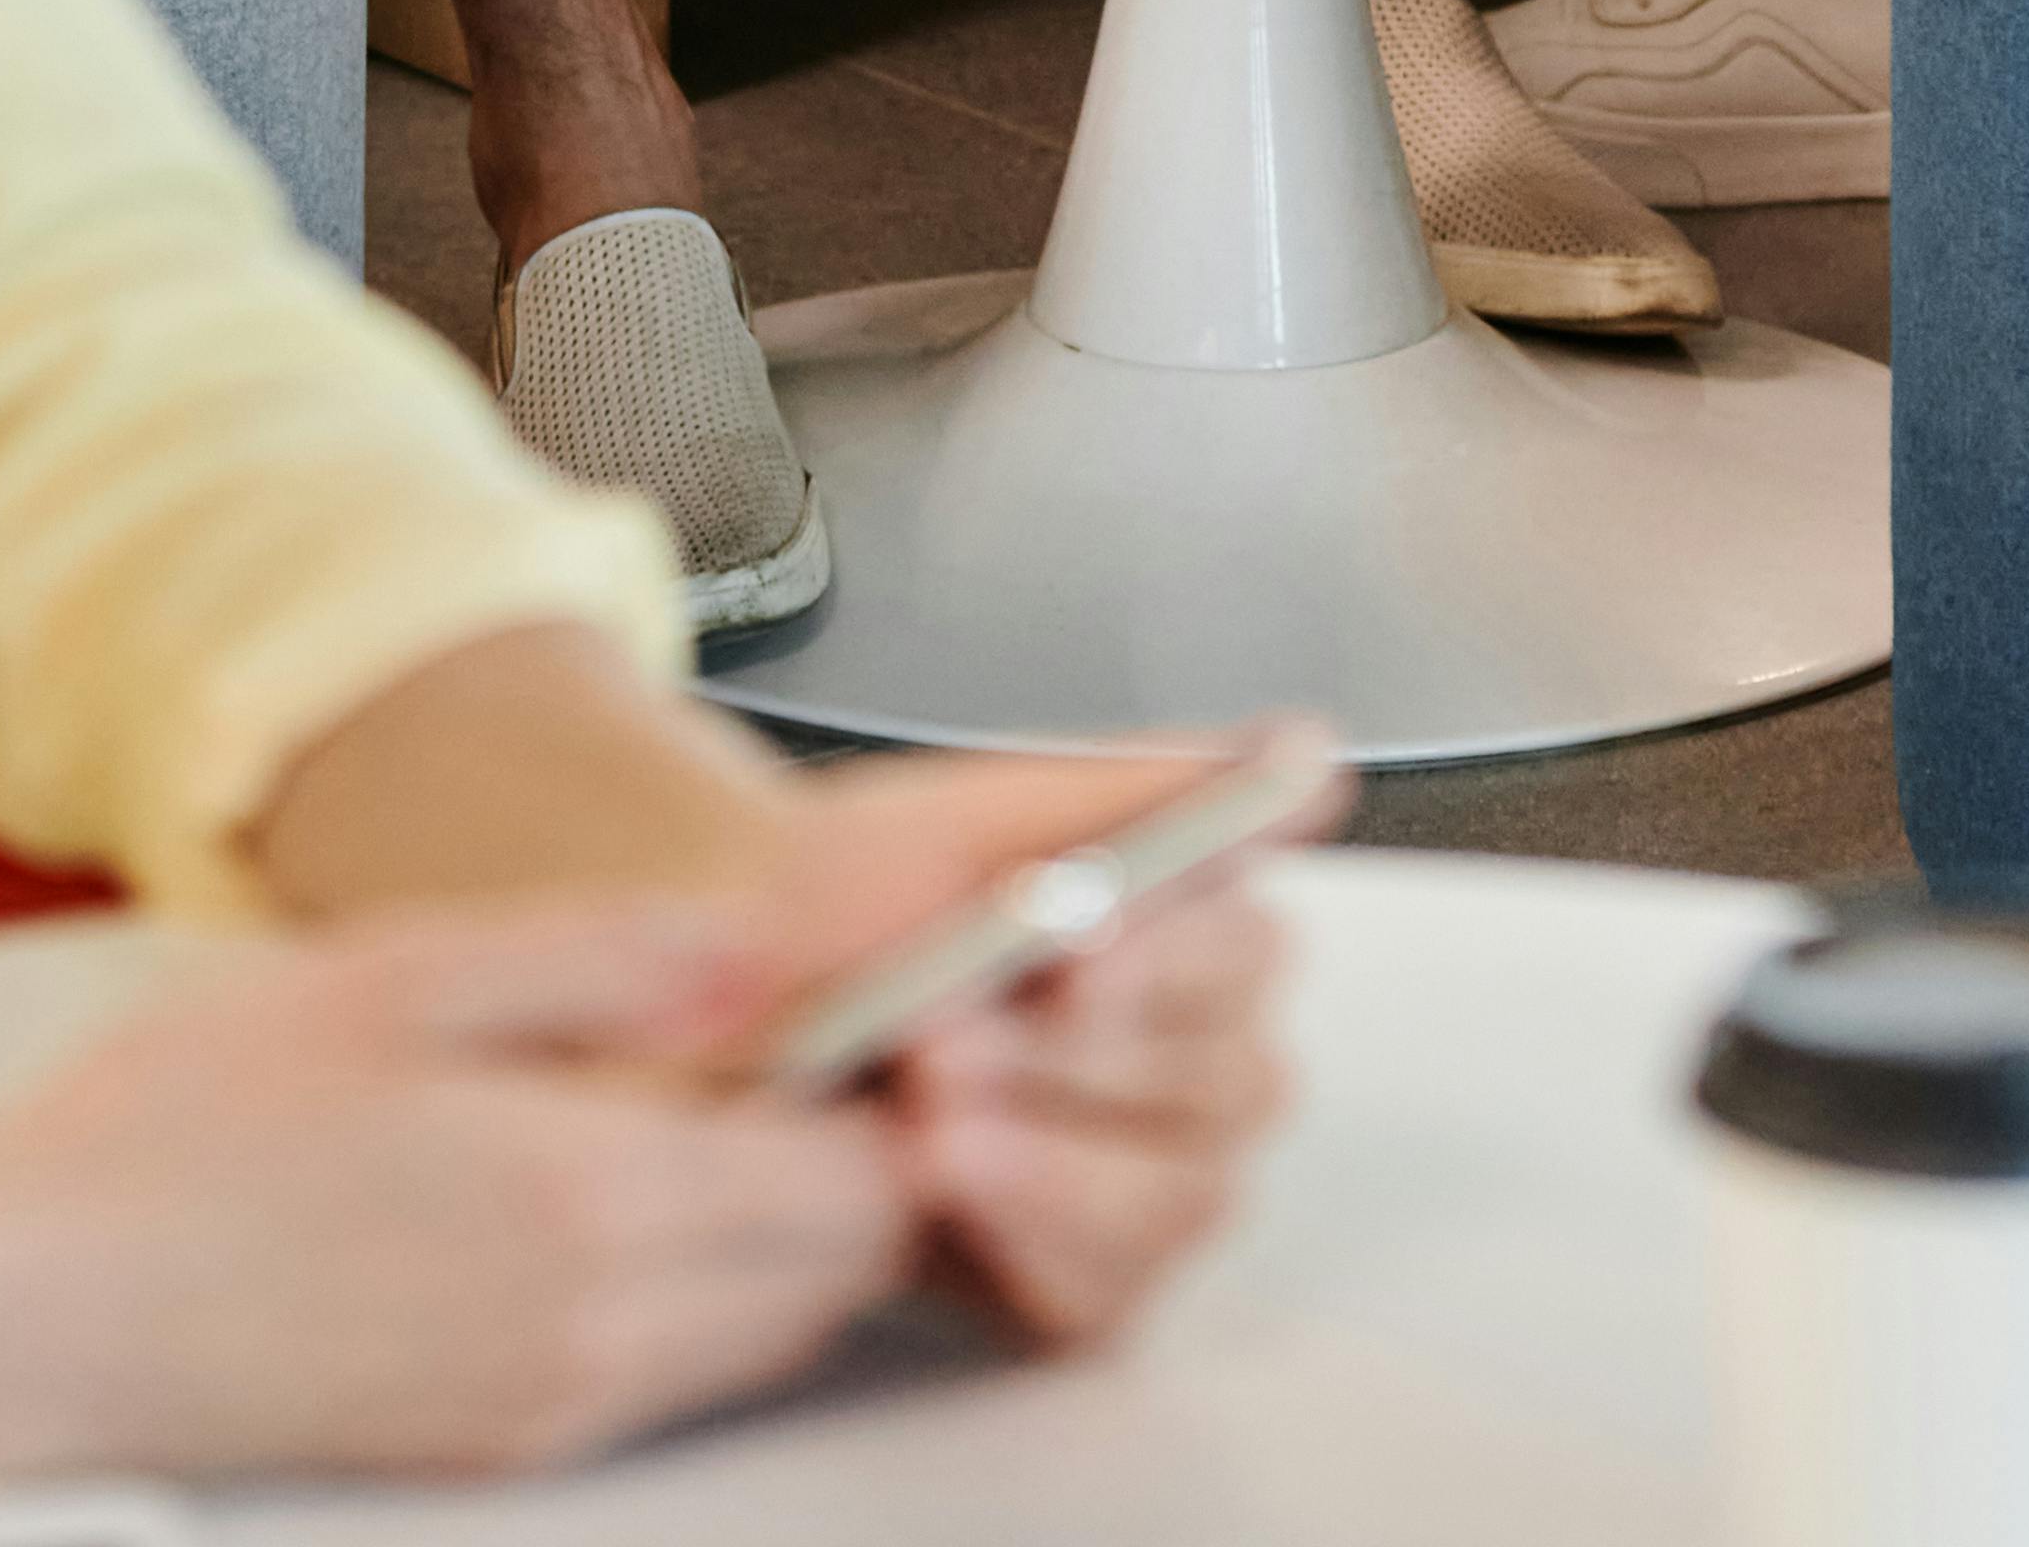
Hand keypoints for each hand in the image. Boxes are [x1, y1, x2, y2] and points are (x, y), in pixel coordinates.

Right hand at [0, 894, 917, 1481]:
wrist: (33, 1311)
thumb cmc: (182, 1129)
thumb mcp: (396, 974)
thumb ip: (602, 957)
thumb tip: (761, 945)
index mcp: (588, 1196)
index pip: (858, 1174)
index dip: (901, 1084)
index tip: (890, 1000)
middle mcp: (597, 1328)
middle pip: (838, 1267)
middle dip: (868, 1161)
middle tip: (822, 1041)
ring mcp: (549, 1401)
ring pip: (769, 1328)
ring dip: (789, 1230)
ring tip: (723, 1103)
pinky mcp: (497, 1441)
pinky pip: (675, 1372)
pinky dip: (707, 1290)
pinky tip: (623, 1189)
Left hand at [721, 743, 1315, 1346]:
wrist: (723, 1049)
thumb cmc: (844, 921)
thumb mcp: (954, 821)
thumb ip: (1125, 786)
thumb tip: (1304, 746)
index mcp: (1187, 898)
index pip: (1254, 903)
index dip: (1178, 927)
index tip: (1076, 929)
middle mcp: (1203, 1031)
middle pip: (1229, 1045)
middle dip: (1086, 1040)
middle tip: (957, 1025)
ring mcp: (1168, 1164)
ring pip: (1186, 1174)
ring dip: (1053, 1144)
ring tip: (930, 1114)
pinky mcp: (1105, 1281)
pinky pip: (1116, 1280)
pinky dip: (1029, 1232)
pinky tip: (952, 1192)